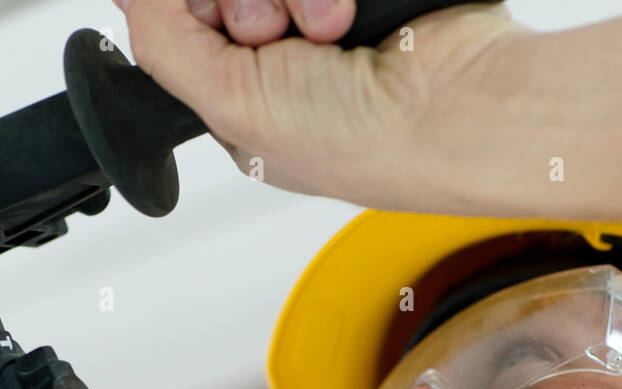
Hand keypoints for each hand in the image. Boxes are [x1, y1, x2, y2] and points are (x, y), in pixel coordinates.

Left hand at [111, 0, 530, 210]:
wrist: (458, 106)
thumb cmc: (364, 142)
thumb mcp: (230, 106)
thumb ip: (163, 44)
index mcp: (244, 95)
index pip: (180, 16)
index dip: (193, 9)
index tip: (220, 23)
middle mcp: (282, 48)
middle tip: (271, 32)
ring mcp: (323, 8)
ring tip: (330, 25)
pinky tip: (349, 11)